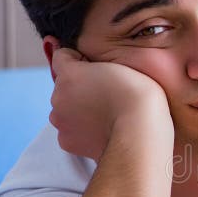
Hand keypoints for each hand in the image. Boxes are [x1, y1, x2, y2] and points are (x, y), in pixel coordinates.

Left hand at [49, 47, 170, 161]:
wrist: (139, 133)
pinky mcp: (67, 141)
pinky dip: (82, 131)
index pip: (62, 56)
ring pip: (65, 110)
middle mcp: (58, 96)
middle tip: (106, 95)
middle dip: (81, 88)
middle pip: (64, 86)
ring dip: (79, 110)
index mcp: (69, 74)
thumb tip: (89, 69)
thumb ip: (97, 65)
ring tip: (106, 115)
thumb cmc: (137, 99)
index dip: (80, 59)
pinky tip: (101, 129)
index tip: (94, 67)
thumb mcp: (122, 65)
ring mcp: (61, 120)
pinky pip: (70, 131)